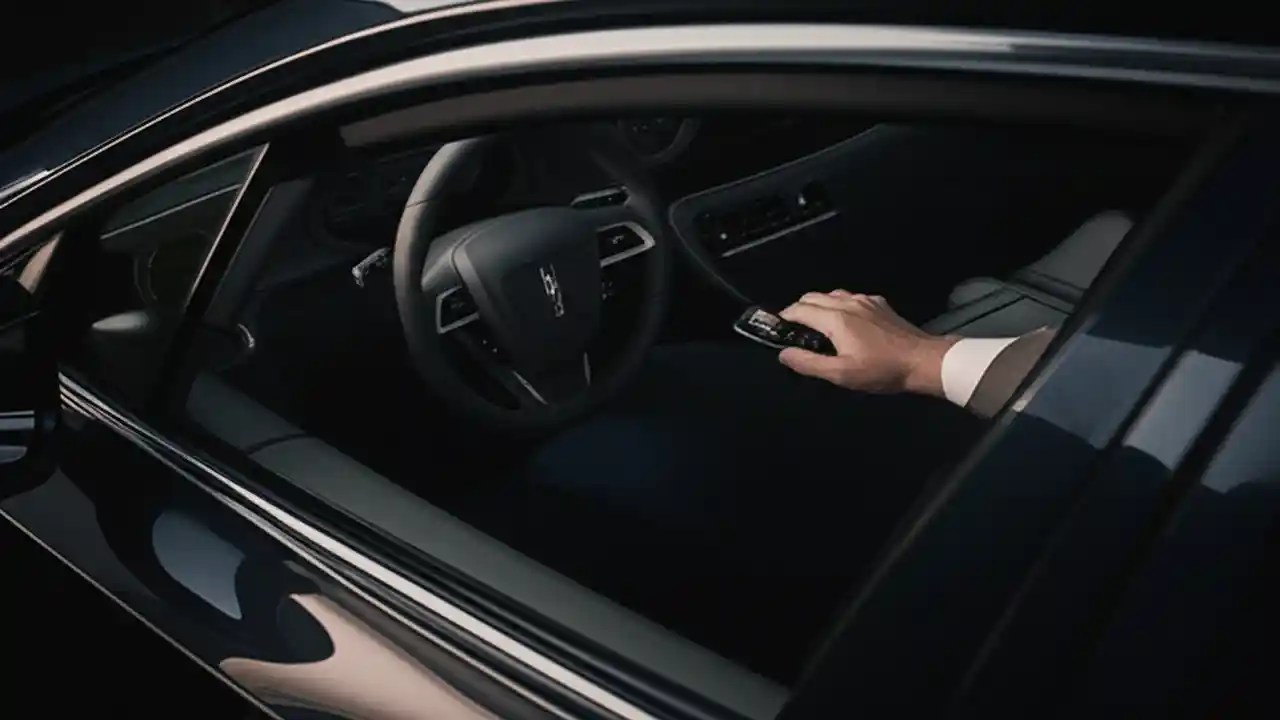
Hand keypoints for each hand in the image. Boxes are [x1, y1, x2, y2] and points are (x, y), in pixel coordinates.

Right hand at [777, 290, 957, 397]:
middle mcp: (848, 302)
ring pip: (831, 294)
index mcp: (835, 319)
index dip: (784, 318)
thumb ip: (809, 363)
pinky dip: (838, 305)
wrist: (923, 361)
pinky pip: (850, 297)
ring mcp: (865, 300)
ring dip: (819, 306)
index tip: (777, 330)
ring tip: (817, 326)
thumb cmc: (881, 370)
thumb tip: (783, 354)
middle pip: (812, 296)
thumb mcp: (842, 374)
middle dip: (799, 310)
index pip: (799, 309)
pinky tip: (845, 322)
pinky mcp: (879, 304)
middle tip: (795, 331)